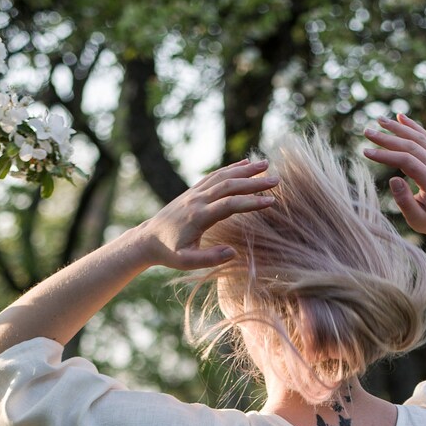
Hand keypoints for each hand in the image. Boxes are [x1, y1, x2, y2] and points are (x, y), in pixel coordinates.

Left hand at [134, 156, 279, 268]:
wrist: (148, 238)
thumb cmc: (169, 253)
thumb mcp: (186, 262)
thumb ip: (209, 258)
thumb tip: (232, 252)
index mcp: (198, 217)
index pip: (229, 205)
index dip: (251, 203)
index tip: (271, 201)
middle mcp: (198, 200)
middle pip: (230, 185)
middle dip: (254, 182)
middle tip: (276, 180)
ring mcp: (195, 193)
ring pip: (223, 176)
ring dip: (245, 169)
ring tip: (266, 164)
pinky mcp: (194, 191)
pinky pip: (215, 175)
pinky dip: (231, 168)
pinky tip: (245, 164)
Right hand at [362, 113, 425, 244]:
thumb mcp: (416, 219)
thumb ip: (405, 201)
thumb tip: (393, 179)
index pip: (406, 161)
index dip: (385, 155)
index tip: (366, 151)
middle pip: (411, 146)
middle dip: (387, 138)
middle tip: (367, 132)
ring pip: (418, 138)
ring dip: (398, 128)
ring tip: (379, 120)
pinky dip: (413, 126)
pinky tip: (400, 117)